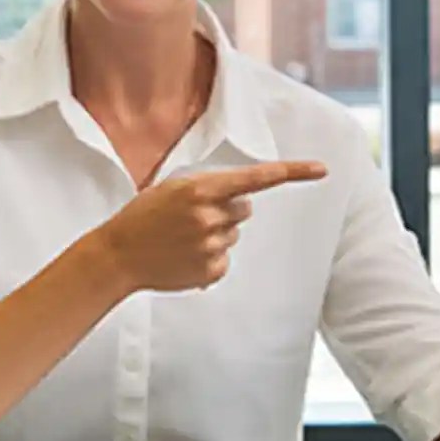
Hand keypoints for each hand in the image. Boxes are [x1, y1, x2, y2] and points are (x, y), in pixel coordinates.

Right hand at [92, 161, 327, 292]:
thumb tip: (243, 202)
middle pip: (245, 209)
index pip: (257, 178)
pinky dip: (209, 258)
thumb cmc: (144, 216)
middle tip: (191, 216)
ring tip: (181, 238)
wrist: (118, 254)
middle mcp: (211, 216)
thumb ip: (210, 189)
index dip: (293, 172)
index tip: (322, 170)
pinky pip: (225, 259)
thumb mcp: (173, 188)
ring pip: (234, 234)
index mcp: (202, 188)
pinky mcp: (211, 270)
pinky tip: (183, 257)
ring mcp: (211, 245)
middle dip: (226, 210)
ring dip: (215, 234)